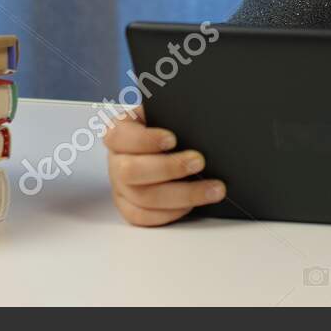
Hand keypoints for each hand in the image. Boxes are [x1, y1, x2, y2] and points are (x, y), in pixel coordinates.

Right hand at [103, 104, 225, 226]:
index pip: (119, 135)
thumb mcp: (165, 113)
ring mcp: (121, 187)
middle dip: (168, 168)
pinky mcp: (129, 207)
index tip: (173, 139)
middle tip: (199, 162)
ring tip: (213, 188)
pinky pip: (145, 217)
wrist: (170, 147)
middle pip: (131, 171)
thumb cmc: (168, 127)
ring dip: (182, 194)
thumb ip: (172, 114)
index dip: (144, 139)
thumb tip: (197, 118)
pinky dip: (171, 213)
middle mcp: (116, 161)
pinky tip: (193, 205)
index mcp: (119, 132)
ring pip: (143, 198)